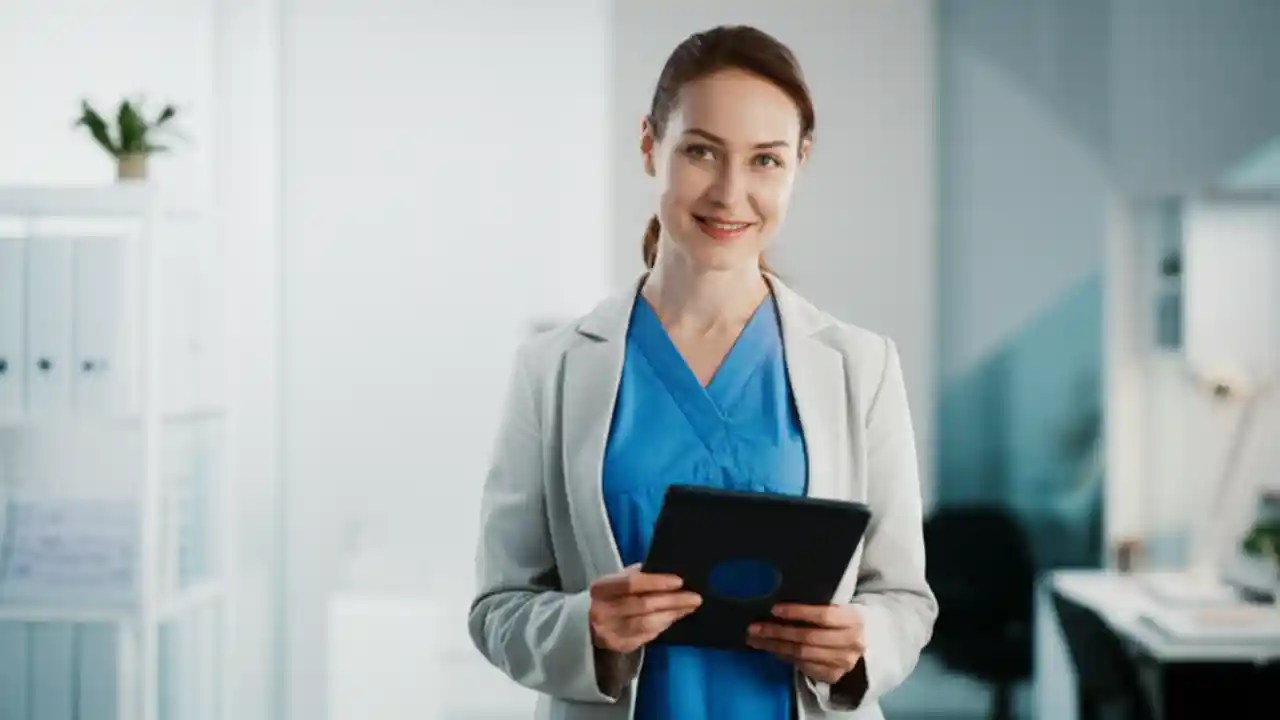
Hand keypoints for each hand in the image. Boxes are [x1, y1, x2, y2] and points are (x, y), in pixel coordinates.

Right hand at [589, 563, 701, 653]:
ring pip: (646, 624)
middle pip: (642, 606)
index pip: (631, 583)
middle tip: (695, 598)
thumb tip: (669, 573)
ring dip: (671, 615)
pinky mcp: (619, 646)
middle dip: (672, 601)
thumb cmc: (610, 595)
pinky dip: (663, 626)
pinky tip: (673, 618)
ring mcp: (609, 632)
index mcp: (601, 588)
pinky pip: (646, 636)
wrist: (588, 621)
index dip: (656, 582)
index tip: (679, 581)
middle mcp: (602, 611)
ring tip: (688, 608)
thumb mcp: (618, 579)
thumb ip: (639, 575)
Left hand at [746, 603, 865, 684]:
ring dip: (775, 647)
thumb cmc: (843, 617)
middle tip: (754, 628)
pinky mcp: (834, 676)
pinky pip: (804, 667)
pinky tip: (772, 650)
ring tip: (755, 640)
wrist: (866, 641)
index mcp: (854, 619)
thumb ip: (817, 603)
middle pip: (808, 638)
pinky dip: (786, 658)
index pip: (823, 616)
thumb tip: (779, 603)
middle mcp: (852, 643)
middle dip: (778, 632)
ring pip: (803, 655)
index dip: (797, 612)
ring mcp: (844, 662)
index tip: (774, 609)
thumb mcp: (839, 605)